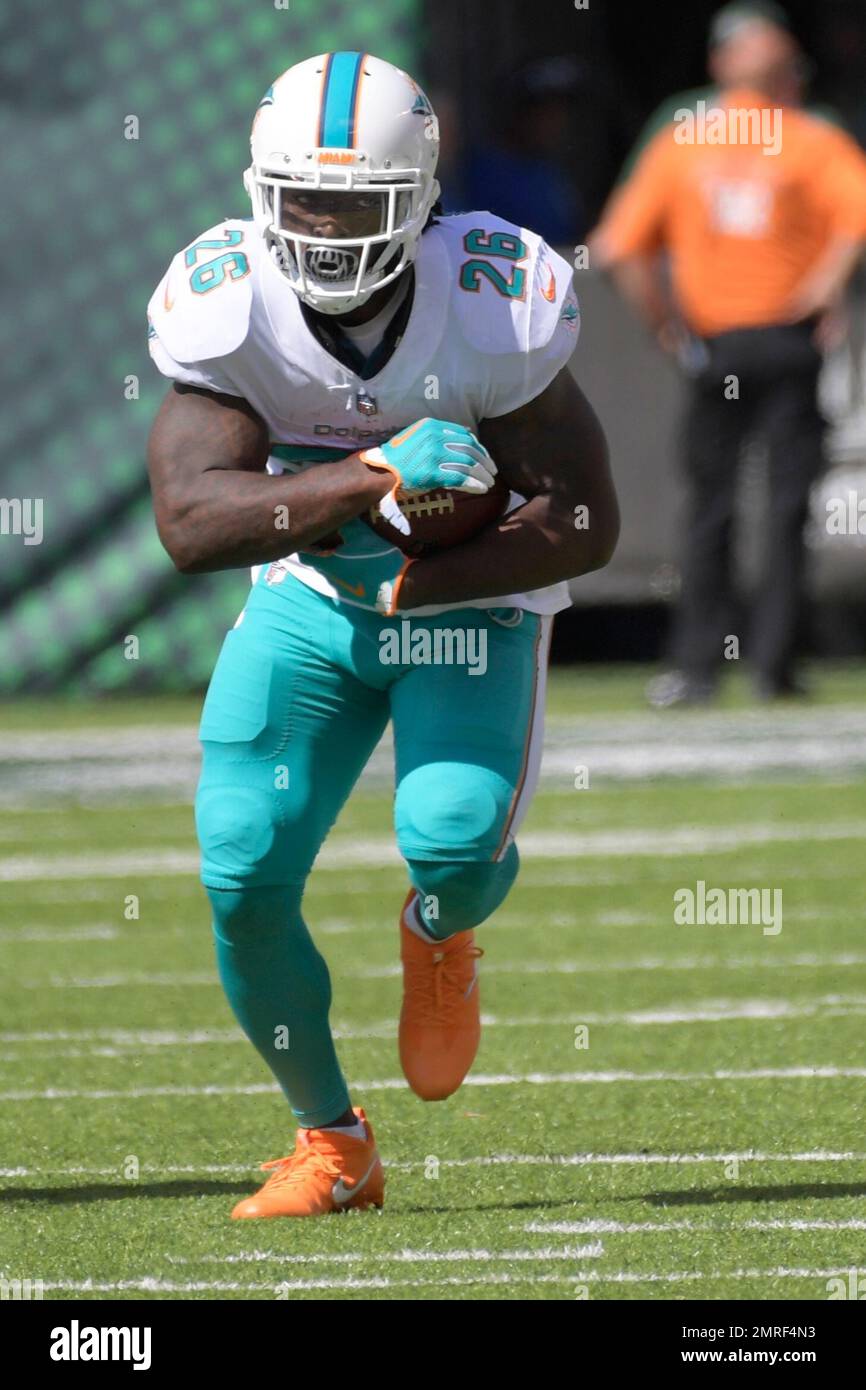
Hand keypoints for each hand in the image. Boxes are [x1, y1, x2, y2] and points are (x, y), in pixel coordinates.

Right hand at [360, 417, 496, 536]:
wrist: (378, 471)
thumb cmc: (395, 458)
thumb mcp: (416, 437)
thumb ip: (437, 436)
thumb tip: (466, 435)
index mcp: (431, 426)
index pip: (464, 434)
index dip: (478, 447)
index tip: (485, 457)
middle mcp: (435, 437)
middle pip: (470, 448)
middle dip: (485, 461)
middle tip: (492, 472)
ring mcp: (435, 455)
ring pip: (468, 464)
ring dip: (483, 474)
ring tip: (489, 483)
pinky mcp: (434, 473)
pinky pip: (461, 478)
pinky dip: (475, 484)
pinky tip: (482, 489)